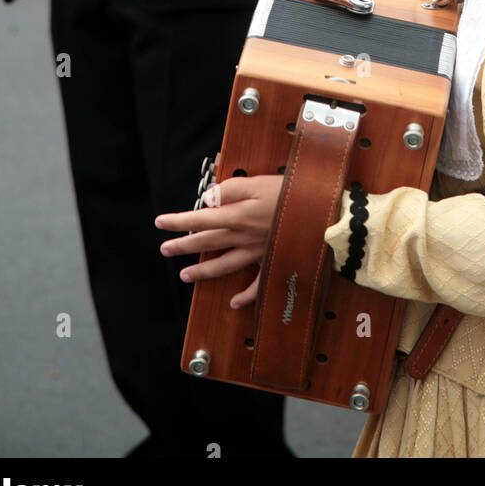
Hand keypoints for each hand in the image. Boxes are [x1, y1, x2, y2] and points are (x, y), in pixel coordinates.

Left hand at [156, 174, 284, 307]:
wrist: (324, 214)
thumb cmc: (292, 193)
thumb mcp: (259, 182)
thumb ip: (231, 190)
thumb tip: (208, 199)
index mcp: (238, 215)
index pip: (201, 219)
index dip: (179, 221)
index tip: (160, 223)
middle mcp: (244, 237)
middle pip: (208, 243)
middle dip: (184, 247)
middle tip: (165, 251)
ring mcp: (258, 252)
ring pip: (225, 265)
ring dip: (204, 272)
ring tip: (185, 276)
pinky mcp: (273, 261)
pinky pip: (257, 284)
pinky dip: (246, 296)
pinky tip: (234, 303)